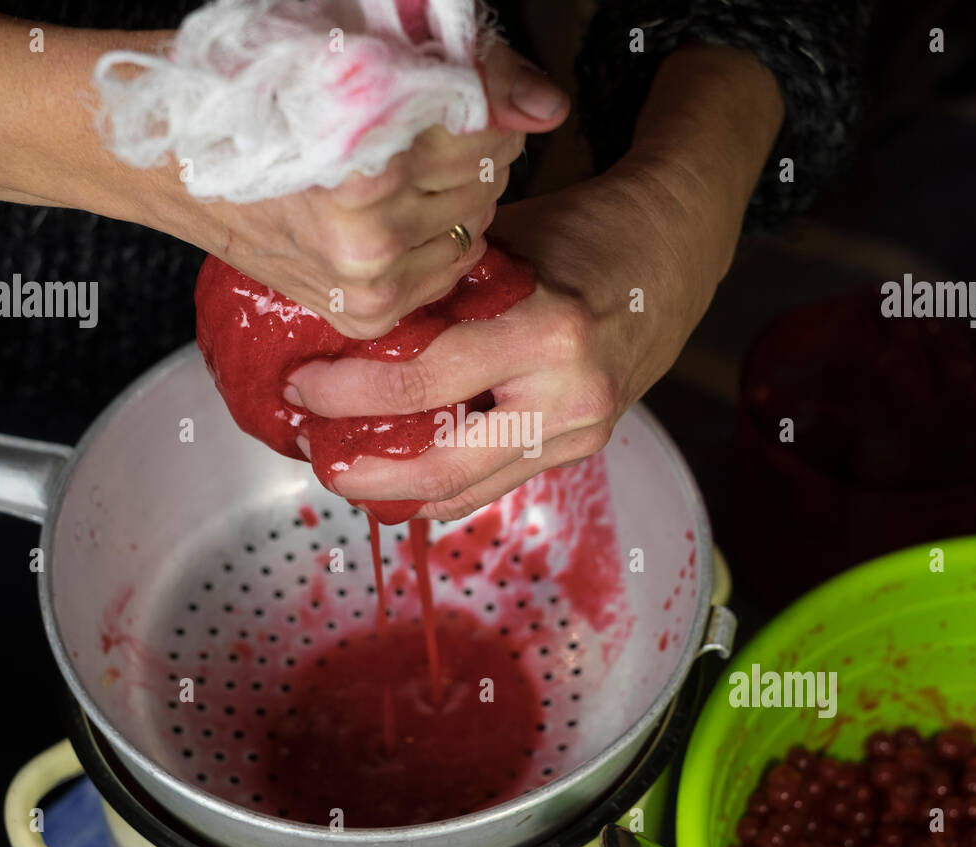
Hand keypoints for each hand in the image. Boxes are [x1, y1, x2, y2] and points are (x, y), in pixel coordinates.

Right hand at [146, 44, 568, 337]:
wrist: (165, 158)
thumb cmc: (245, 89)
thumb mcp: (348, 47)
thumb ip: (466, 68)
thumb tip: (550, 106)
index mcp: (364, 157)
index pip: (485, 125)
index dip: (476, 97)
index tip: (442, 88)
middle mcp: (370, 233)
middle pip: (485, 178)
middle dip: (469, 144)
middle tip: (415, 128)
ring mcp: (367, 282)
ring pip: (474, 225)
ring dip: (455, 193)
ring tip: (398, 171)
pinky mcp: (364, 314)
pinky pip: (449, 269)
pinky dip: (437, 238)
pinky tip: (396, 214)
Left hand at [283, 45, 782, 516]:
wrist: (675, 248)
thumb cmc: (583, 228)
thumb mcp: (503, 241)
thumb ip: (437, 290)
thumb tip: (344, 323)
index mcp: (549, 332)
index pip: (424, 382)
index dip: (348, 392)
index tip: (300, 387)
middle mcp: (570, 398)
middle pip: (444, 466)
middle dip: (366, 470)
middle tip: (312, 454)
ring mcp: (580, 433)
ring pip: (470, 491)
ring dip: (398, 489)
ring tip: (344, 470)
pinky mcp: (580, 447)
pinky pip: (497, 481)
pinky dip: (443, 485)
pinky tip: (400, 476)